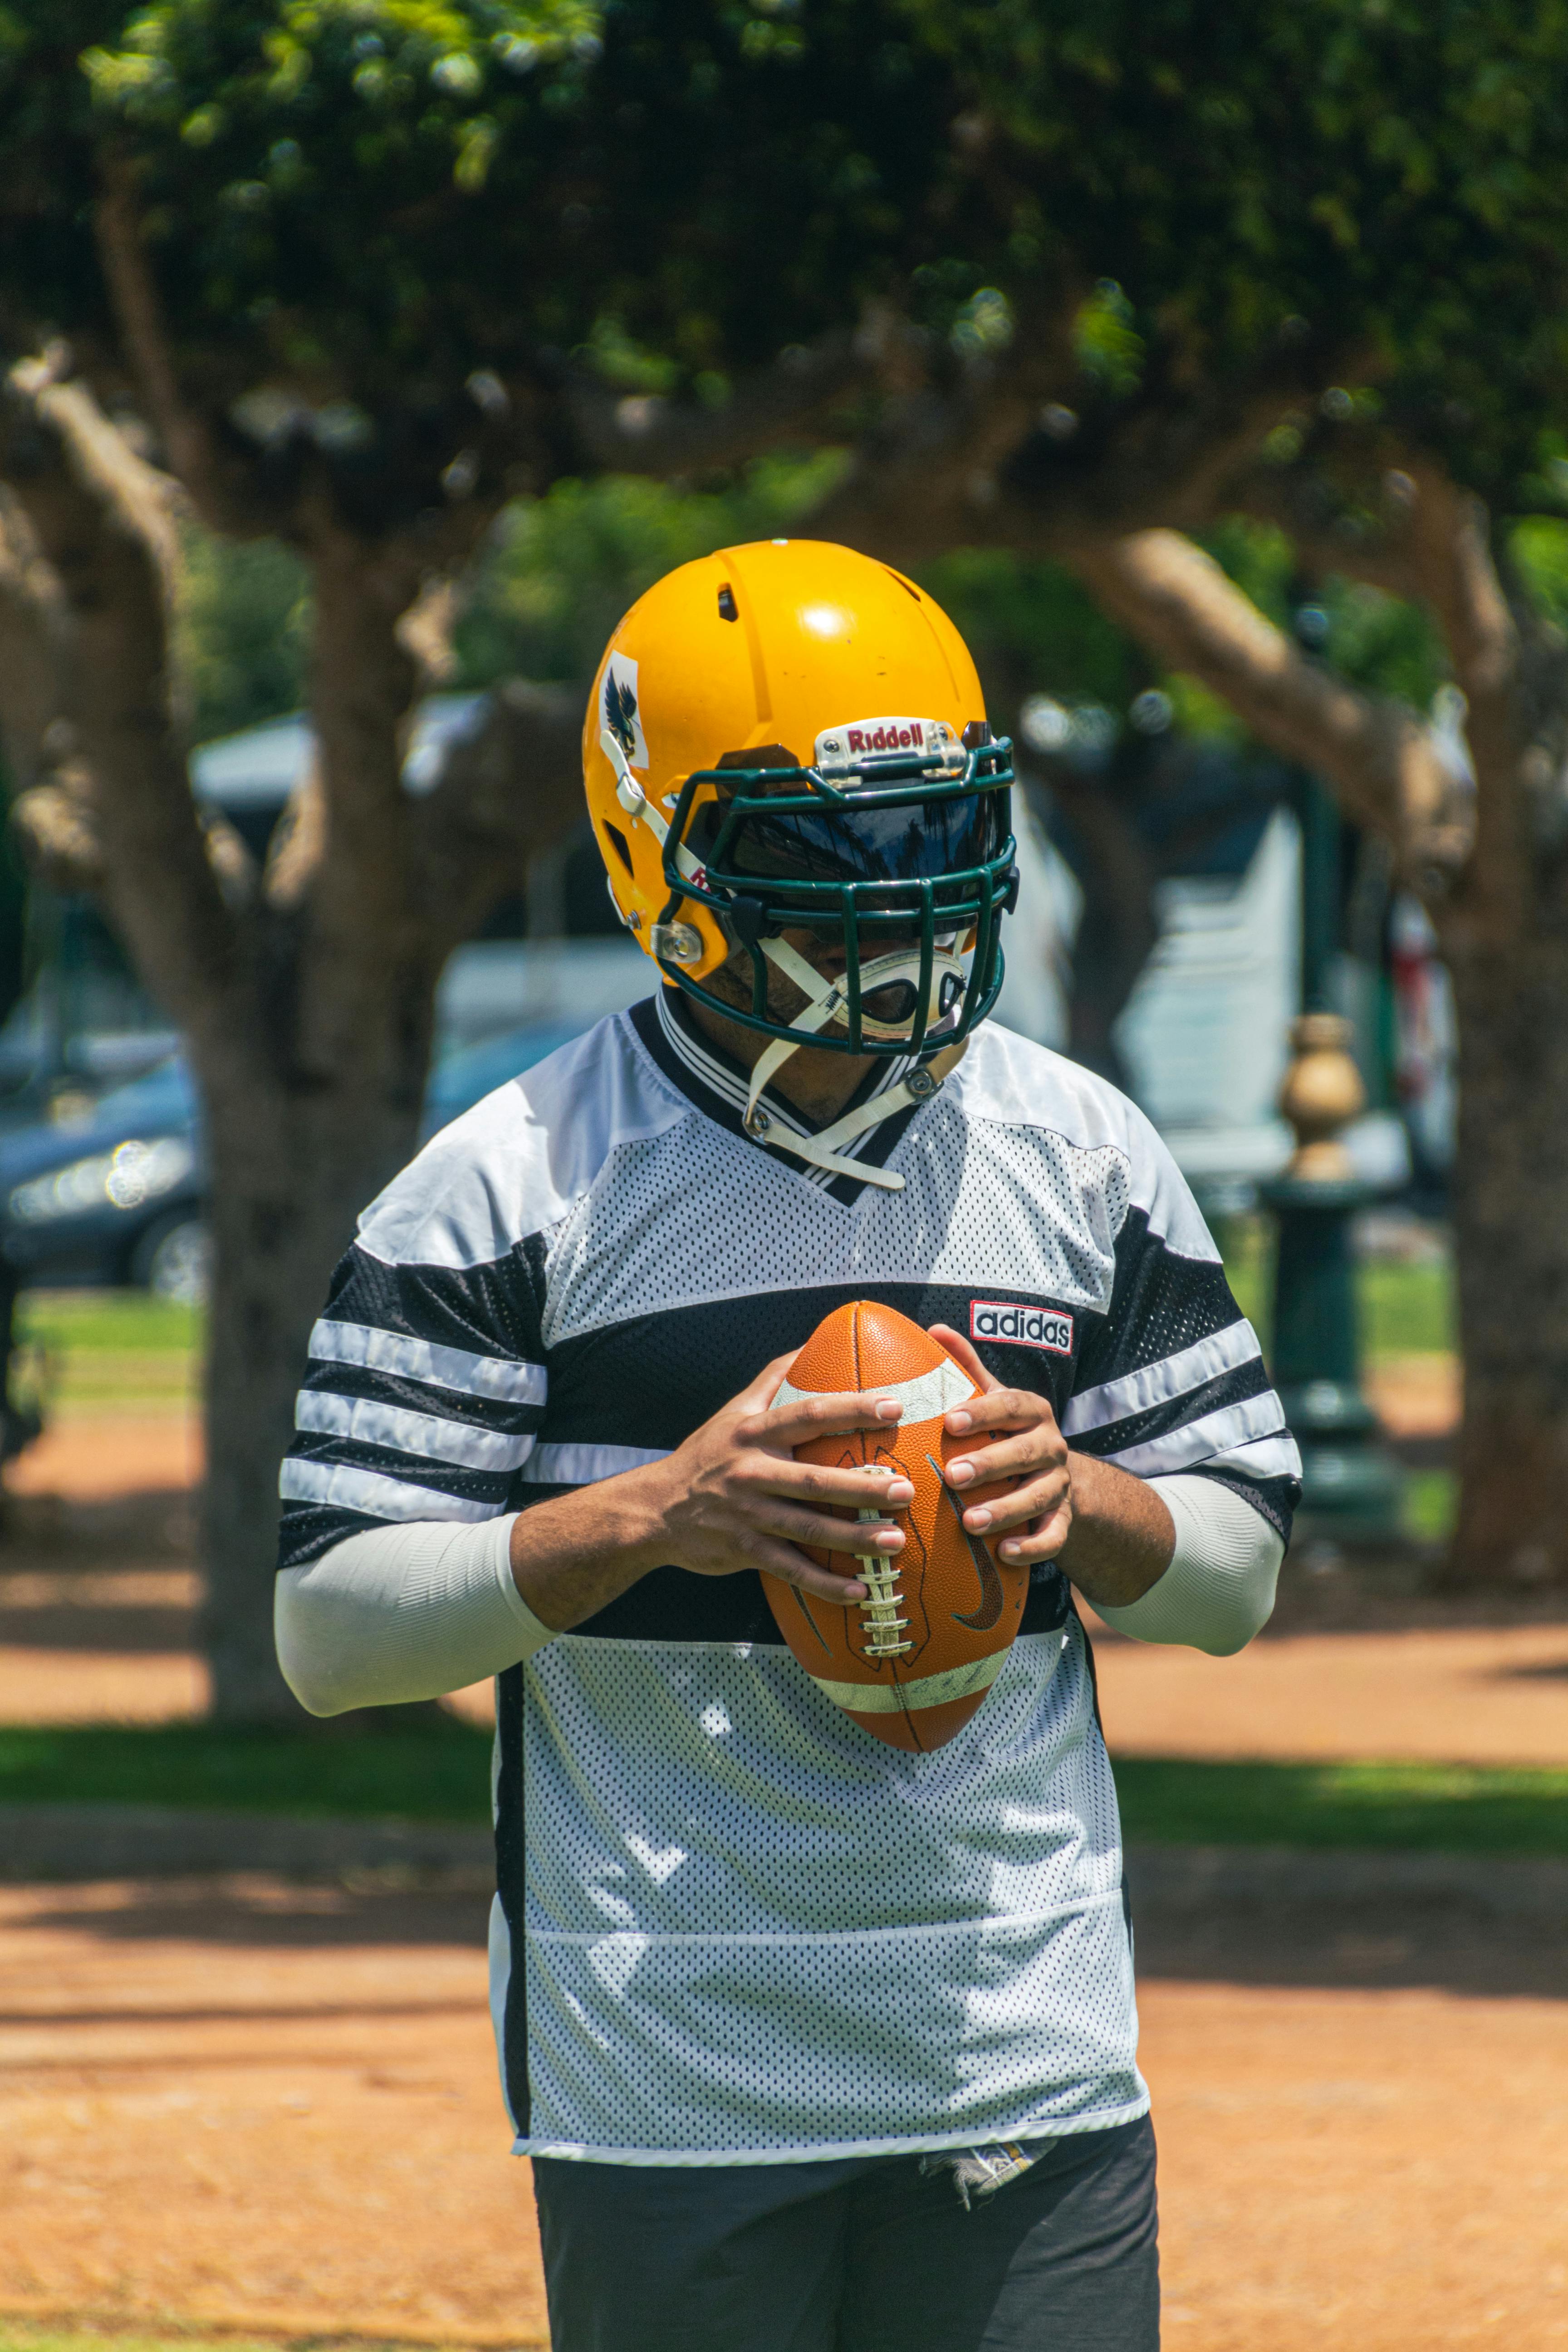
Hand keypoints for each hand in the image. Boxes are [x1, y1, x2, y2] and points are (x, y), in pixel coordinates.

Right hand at [630, 1352, 915, 1605]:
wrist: (654, 1510)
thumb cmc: (706, 1455)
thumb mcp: (733, 1412)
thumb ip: (774, 1378)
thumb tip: (813, 1342)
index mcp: (753, 1433)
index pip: (808, 1414)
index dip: (851, 1409)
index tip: (893, 1407)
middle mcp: (751, 1472)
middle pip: (814, 1480)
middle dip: (862, 1487)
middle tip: (905, 1490)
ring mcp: (747, 1514)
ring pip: (807, 1528)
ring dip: (853, 1538)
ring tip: (895, 1542)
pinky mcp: (744, 1551)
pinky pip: (790, 1568)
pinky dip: (824, 1584)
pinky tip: (858, 1591)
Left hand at [927, 1323, 1072, 1567]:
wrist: (1052, 1474)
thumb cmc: (1005, 1431)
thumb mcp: (991, 1398)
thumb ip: (966, 1367)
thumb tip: (933, 1329)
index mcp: (1032, 1411)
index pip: (1009, 1405)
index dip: (982, 1413)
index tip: (950, 1422)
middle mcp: (1051, 1445)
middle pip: (1025, 1452)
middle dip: (991, 1464)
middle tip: (954, 1476)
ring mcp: (1060, 1484)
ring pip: (1039, 1496)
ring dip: (1006, 1510)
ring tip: (971, 1523)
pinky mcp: (1063, 1519)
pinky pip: (1054, 1536)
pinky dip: (1033, 1547)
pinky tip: (1005, 1553)